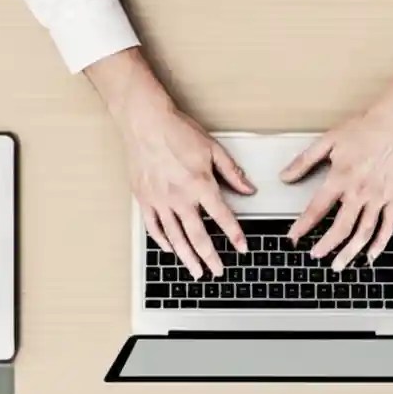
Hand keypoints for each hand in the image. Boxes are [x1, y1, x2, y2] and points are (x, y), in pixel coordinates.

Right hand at [86, 49, 253, 278]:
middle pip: (198, 235)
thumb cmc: (177, 131)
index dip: (234, 235)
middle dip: (210, 257)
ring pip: (175, 237)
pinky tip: (170, 250)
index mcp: (200, 184)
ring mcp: (159, 200)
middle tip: (217, 271)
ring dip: (187, 257)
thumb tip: (249, 189)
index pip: (222, 217)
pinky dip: (162, 241)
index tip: (242, 248)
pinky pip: (153, 227)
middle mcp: (179, 197)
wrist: (145, 122)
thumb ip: (232, 173)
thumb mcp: (213, 149)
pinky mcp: (144, 199)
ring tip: (196, 271)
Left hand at [281, 60, 392, 268]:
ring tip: (339, 264)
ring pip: (364, 232)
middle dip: (327, 246)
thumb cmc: (365, 128)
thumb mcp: (329, 140)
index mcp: (341, 177)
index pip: (317, 209)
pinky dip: (380, 244)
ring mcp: (380, 197)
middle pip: (341, 227)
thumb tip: (284, 176)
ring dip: (351, 251)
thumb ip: (304, 161)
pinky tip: (371, 255)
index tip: (293, 237)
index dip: (303, 226)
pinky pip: (388, 227)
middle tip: (316, 256)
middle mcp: (360, 191)